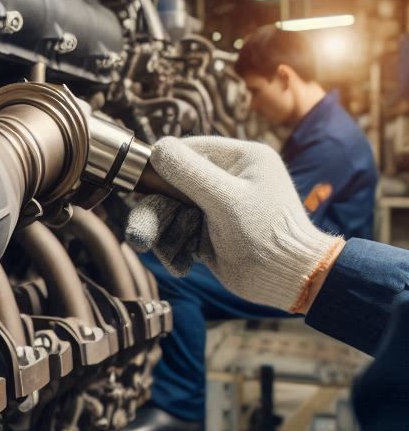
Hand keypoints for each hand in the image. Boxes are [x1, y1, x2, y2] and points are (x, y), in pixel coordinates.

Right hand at [127, 136, 343, 312]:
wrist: (291, 281)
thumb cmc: (267, 235)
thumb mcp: (226, 199)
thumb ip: (188, 172)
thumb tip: (156, 149)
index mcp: (240, 159)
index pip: (188, 150)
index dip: (162, 167)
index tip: (143, 185)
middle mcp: (226, 179)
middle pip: (172, 185)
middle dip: (157, 211)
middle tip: (141, 234)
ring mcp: (216, 207)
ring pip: (170, 212)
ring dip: (163, 234)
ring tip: (166, 255)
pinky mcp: (208, 232)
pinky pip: (177, 233)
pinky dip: (174, 249)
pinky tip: (183, 263)